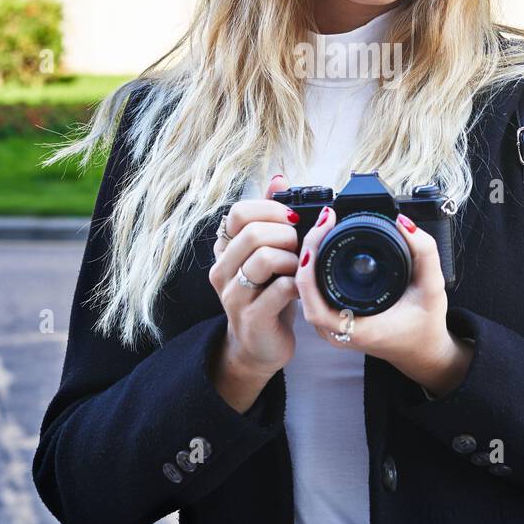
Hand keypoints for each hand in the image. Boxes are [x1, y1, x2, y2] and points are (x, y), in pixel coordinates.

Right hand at [208, 172, 300, 380]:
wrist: (258, 345)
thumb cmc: (266, 293)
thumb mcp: (266, 251)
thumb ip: (270, 215)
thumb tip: (278, 178)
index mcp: (224, 249)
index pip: (238, 213)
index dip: (270, 210)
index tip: (292, 218)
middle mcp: (222, 270)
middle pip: (253, 234)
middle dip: (286, 235)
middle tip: (298, 247)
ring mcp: (233, 296)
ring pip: (265, 259)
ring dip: (292, 260)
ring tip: (298, 268)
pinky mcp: (251, 318)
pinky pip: (279, 290)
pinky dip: (298, 284)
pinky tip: (301, 289)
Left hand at [294, 206, 457, 387]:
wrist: (422, 350)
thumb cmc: (425, 325)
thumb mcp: (433, 288)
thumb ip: (425, 253)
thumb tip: (403, 222)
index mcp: (358, 329)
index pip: (315, 305)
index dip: (308, 270)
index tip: (321, 235)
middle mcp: (339, 332)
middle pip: (304, 291)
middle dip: (309, 251)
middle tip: (325, 221)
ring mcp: (333, 328)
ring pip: (306, 292)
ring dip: (309, 259)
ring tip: (323, 229)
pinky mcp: (333, 320)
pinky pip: (313, 293)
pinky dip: (314, 268)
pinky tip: (324, 246)